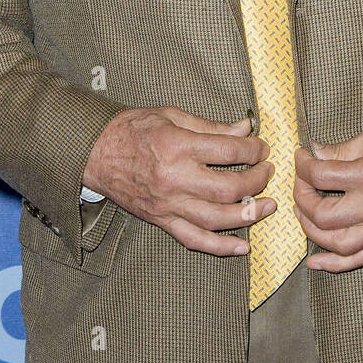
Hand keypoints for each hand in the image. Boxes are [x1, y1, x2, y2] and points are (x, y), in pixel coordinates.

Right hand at [82, 107, 274, 256]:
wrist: (94, 153)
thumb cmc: (131, 129)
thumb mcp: (171, 115)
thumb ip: (210, 126)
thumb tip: (245, 129)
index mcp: (177, 146)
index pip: (228, 150)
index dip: (253, 149)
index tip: (262, 147)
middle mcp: (174, 179)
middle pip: (228, 188)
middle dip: (257, 180)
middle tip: (268, 172)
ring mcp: (168, 205)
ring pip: (217, 219)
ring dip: (249, 215)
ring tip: (268, 206)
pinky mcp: (161, 221)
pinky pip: (195, 240)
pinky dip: (221, 247)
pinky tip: (243, 247)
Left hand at [294, 122, 362, 273]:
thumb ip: (342, 148)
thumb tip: (314, 152)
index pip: (322, 176)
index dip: (303, 165)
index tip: (301, 157)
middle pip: (323, 215)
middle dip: (302, 199)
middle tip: (301, 184)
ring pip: (337, 244)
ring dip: (311, 231)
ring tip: (303, 214)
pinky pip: (360, 259)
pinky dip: (335, 265)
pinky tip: (315, 262)